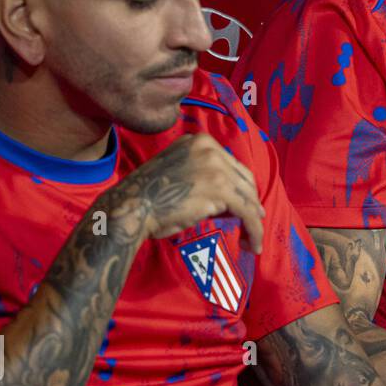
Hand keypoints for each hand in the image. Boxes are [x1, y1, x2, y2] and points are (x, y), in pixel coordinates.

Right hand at [109, 134, 265, 253]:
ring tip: (253, 241)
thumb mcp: (179, 175)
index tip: (248, 205)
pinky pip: (247, 212)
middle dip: (251, 203)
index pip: (232, 165)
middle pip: (244, 179)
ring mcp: (216, 167)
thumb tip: (231, 203)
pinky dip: (254, 230)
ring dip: (254, 221)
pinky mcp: (220, 189)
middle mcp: (211, 148)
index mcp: (199, 141)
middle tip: (254, 222)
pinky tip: (252, 244)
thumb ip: (204, 178)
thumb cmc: (148, 198)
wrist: (130, 207)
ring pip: (248, 197)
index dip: (242, 188)